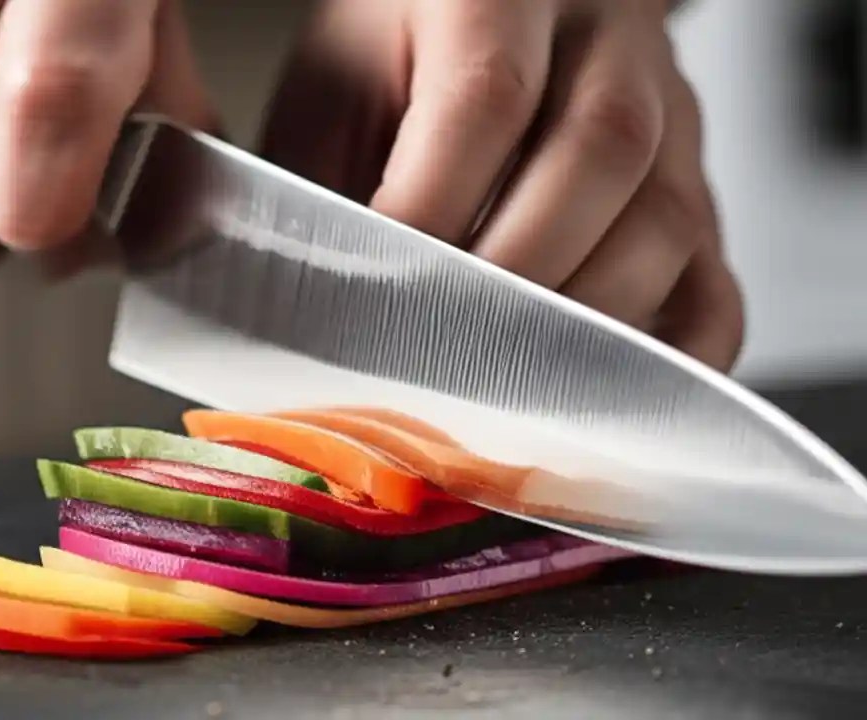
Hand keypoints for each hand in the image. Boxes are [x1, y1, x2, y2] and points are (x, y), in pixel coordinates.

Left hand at [263, 0, 743, 370]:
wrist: (499, 10)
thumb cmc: (401, 60)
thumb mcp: (340, 92)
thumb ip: (323, 186)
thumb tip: (314, 311)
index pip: (484, 102)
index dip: (430, 220)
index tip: (379, 307)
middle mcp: (605, 40)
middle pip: (597, 155)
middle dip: (510, 285)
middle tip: (442, 361)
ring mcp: (671, 113)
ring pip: (667, 222)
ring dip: (582, 327)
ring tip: (505, 388)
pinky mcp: (700, 190)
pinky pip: (716, 287)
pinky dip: (667, 360)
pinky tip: (601, 396)